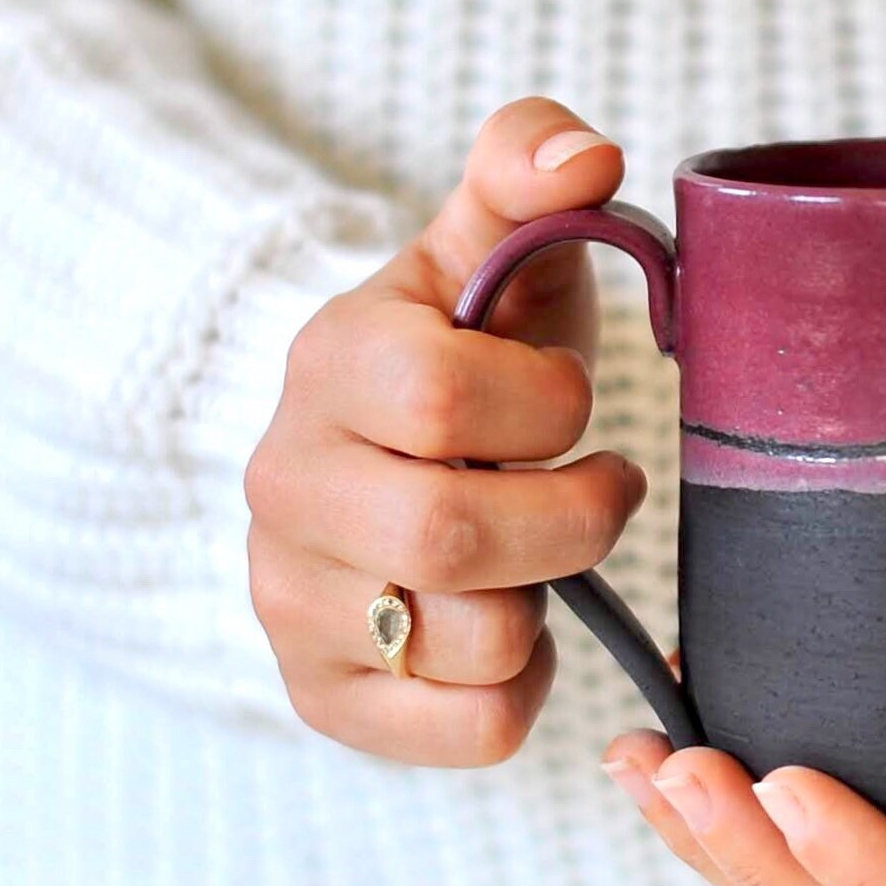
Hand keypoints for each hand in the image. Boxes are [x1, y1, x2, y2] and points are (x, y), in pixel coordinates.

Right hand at [246, 98, 644, 763]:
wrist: (378, 461)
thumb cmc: (464, 352)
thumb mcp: (489, 249)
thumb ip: (531, 167)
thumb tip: (590, 154)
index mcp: (328, 362)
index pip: (441, 395)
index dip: (549, 405)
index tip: (569, 403)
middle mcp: (284, 487)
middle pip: (451, 535)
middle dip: (572, 518)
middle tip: (601, 491)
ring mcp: (292, 602)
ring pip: (470, 643)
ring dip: (546, 601)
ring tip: (535, 556)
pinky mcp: (327, 697)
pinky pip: (469, 731)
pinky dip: (524, 689)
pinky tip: (513, 630)